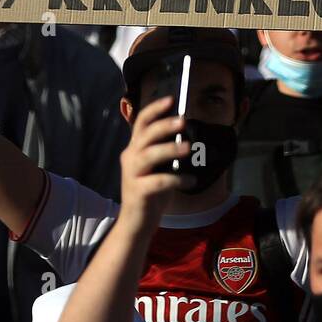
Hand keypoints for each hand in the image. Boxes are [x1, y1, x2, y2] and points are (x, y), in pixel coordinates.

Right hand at [118, 97, 191, 228]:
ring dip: (170, 149)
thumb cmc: (151, 191)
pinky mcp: (138, 191)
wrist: (136, 222)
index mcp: (135, 148)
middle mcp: (131, 157)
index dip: (155, 109)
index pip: (142, 122)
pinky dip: (177, 179)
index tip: (172, 99)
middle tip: (183, 120)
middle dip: (164, 125)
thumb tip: (187, 135)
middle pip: (145, 134)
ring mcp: (132, 174)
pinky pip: (158, 181)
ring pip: (149, 155)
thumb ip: (166, 151)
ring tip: (189, 148)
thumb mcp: (158, 167)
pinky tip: (191, 180)